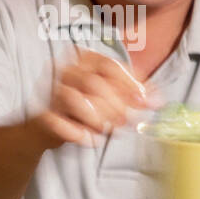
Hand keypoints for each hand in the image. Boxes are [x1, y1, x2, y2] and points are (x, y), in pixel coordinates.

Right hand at [31, 49, 156, 148]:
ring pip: (75, 100)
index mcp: (83, 59)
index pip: (109, 65)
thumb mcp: (109, 95)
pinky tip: (86, 139)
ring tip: (105, 130)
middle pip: (94, 83)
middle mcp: (66, 70)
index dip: (130, 83)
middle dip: (115, 105)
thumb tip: (157, 100)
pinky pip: (58, 122)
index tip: (146, 101)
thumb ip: (131, 93)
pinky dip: (75, 133)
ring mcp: (51, 91)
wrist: (47, 126)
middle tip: (126, 122)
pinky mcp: (42, 114)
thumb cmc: (83, 107)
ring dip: (96, 119)